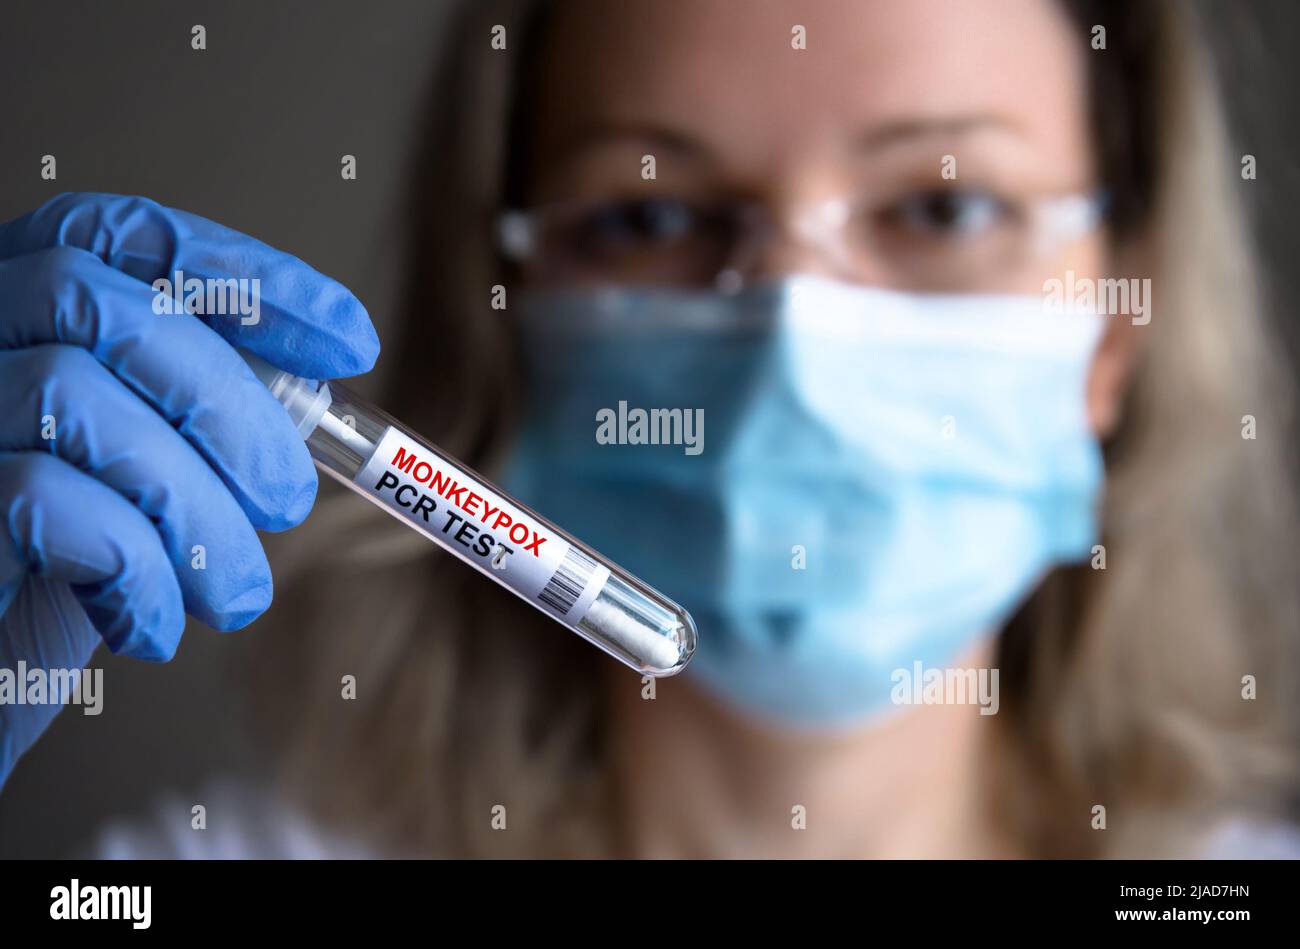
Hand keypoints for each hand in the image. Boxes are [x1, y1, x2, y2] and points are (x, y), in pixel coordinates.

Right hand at [0, 192, 378, 784]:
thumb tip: (313, 390)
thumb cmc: (51, 576)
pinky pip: (40, 498)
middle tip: (287, 500)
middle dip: (229, 406)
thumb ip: (193, 415)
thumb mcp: (139, 478)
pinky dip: (133, 568)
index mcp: (15, 313)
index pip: (123, 235)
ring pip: (73, 396)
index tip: (351, 344)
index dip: (246, 278)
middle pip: (103, 305)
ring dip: (194, 507)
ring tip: (234, 592)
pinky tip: (153, 624)